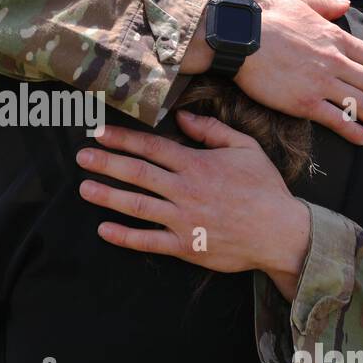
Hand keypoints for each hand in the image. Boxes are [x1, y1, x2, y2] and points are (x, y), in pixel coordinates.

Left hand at [75, 111, 310, 284]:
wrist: (281, 233)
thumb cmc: (264, 188)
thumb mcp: (245, 148)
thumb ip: (212, 130)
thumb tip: (182, 116)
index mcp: (197, 164)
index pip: (151, 147)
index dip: (122, 139)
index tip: (100, 133)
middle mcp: (185, 190)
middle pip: (137, 173)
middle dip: (106, 163)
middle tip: (82, 156)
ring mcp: (183, 219)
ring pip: (137, 206)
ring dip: (107, 196)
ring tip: (84, 188)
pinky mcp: (186, 246)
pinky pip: (149, 241)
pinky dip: (124, 236)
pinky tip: (104, 229)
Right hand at [235, 0, 362, 144]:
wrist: (239, 37)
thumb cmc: (263, 17)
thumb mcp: (299, 1)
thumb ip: (325, 5)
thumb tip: (345, 6)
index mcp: (334, 37)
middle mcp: (334, 61)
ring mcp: (321, 83)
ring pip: (361, 104)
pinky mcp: (304, 103)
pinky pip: (337, 120)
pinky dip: (354, 131)